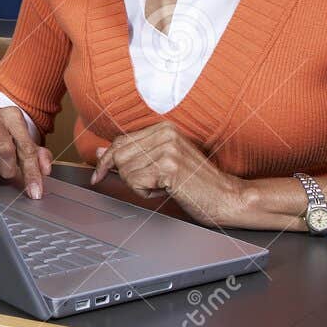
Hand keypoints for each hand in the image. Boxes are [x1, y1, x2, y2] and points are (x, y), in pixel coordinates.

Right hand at [0, 105, 52, 198]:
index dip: (32, 173)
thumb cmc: (5, 132)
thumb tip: (45, 170)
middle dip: (8, 168)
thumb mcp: (24, 138)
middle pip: (5, 152)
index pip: (26, 148)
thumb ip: (38, 154)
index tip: (35, 192)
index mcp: (13, 116)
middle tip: (7, 169)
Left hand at [90, 122, 251, 227]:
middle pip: (119, 155)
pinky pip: (135, 182)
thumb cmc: (197, 183)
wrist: (228, 197)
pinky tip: (166, 191)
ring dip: (140, 186)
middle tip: (149, 185)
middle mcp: (165, 133)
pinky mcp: (168, 167)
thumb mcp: (164, 162)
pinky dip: (146, 192)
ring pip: (126, 171)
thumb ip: (134, 154)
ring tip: (164, 186)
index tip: (98, 174)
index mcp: (163, 128)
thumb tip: (99, 151)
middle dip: (125, 175)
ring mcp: (167, 149)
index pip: (120, 141)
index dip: (106, 160)